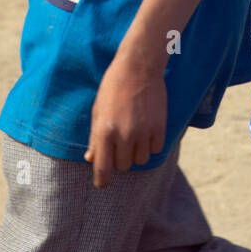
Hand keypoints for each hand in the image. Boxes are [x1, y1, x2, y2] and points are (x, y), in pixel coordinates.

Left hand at [85, 56, 166, 188]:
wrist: (138, 67)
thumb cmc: (113, 87)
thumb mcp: (98, 110)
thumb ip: (95, 137)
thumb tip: (91, 158)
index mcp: (105, 131)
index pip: (103, 168)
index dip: (102, 180)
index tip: (102, 184)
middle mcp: (124, 135)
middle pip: (123, 166)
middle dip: (119, 160)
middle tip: (119, 145)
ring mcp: (143, 132)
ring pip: (140, 160)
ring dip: (136, 153)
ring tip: (134, 136)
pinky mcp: (159, 127)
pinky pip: (155, 150)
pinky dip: (150, 145)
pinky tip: (146, 131)